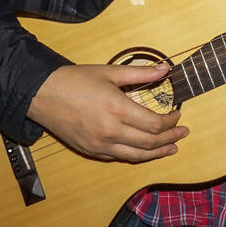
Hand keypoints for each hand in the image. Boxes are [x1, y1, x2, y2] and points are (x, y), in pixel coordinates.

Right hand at [28, 62, 188, 162]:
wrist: (42, 94)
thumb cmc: (74, 80)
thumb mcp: (109, 72)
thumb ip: (140, 73)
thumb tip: (165, 69)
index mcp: (117, 109)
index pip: (155, 124)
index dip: (172, 122)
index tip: (178, 114)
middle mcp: (110, 131)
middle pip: (150, 143)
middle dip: (171, 139)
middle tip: (183, 133)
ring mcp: (100, 145)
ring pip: (137, 155)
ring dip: (158, 153)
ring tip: (172, 148)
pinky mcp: (91, 151)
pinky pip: (120, 157)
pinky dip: (137, 155)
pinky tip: (145, 151)